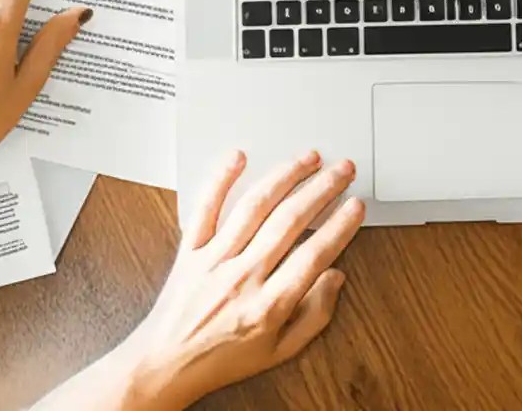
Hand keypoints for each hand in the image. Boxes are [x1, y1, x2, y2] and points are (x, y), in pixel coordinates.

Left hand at [102, 152, 364, 409]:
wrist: (166, 364)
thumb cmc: (223, 359)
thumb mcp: (280, 352)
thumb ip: (314, 315)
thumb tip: (335, 276)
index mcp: (267, 306)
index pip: (314, 254)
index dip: (340, 226)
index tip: (355, 206)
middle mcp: (241, 277)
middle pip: (289, 221)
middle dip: (321, 189)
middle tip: (341, 170)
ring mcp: (213, 259)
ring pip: (254, 207)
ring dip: (284, 176)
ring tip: (307, 158)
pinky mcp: (189, 249)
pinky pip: (205, 207)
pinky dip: (220, 179)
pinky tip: (238, 157)